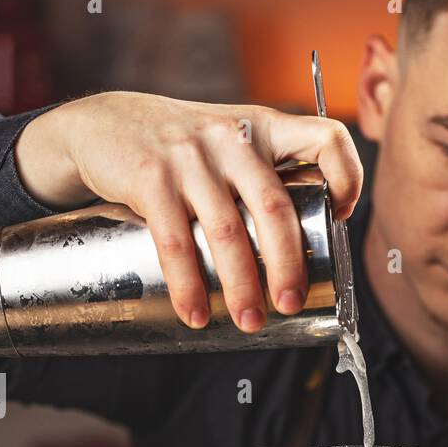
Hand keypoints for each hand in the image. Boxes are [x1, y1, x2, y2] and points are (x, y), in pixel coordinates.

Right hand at [14, 91, 362, 333]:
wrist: (100, 125)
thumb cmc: (179, 150)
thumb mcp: (228, 146)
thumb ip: (261, 180)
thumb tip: (296, 256)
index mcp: (263, 128)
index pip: (325, 136)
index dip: (347, 176)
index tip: (341, 218)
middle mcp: (232, 136)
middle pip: (275, 205)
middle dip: (287, 264)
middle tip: (289, 304)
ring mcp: (189, 154)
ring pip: (227, 229)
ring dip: (240, 284)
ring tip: (248, 321)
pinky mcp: (149, 175)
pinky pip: (174, 240)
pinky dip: (187, 284)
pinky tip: (194, 312)